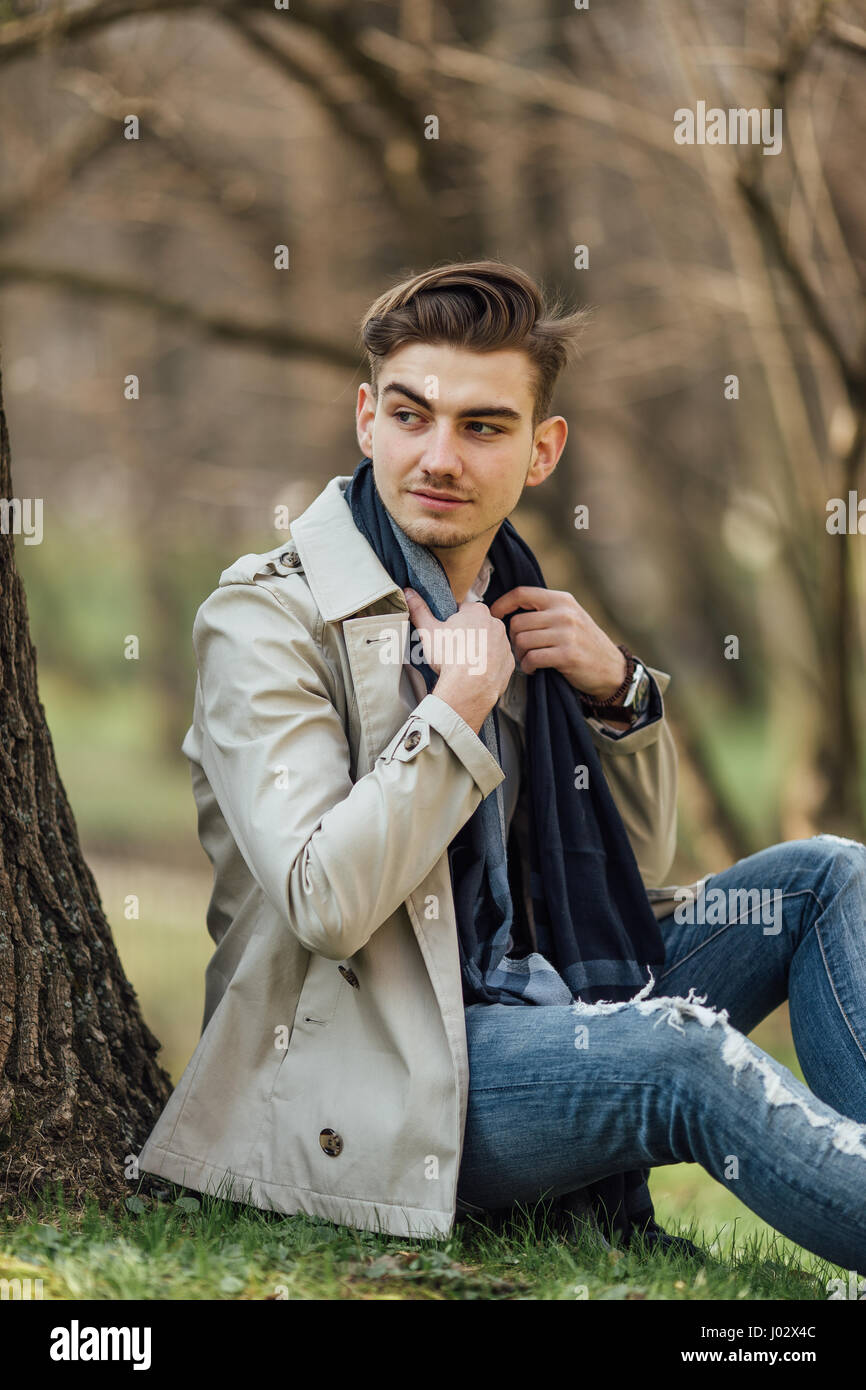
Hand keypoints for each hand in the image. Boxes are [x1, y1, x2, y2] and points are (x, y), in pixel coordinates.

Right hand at [402, 587, 514, 733]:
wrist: (468, 689)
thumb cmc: (450, 658)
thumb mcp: (429, 631)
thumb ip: (419, 610)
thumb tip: (409, 594)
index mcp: (478, 612)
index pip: (463, 610)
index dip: (452, 622)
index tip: (446, 634)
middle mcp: (496, 624)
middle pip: (477, 626)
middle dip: (467, 635)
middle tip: (453, 649)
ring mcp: (505, 645)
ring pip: (489, 643)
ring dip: (479, 649)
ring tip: (464, 663)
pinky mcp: (508, 663)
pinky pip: (497, 661)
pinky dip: (488, 665)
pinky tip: (475, 672)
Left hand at [487, 586, 625, 697]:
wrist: (612, 668)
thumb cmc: (583, 643)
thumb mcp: (569, 617)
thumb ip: (544, 611)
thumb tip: (507, 610)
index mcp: (561, 599)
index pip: (521, 593)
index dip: (502, 604)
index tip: (494, 616)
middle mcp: (564, 613)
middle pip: (517, 622)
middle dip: (513, 639)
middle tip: (521, 649)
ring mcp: (567, 633)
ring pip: (522, 641)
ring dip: (520, 654)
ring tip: (528, 659)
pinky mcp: (567, 655)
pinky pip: (532, 658)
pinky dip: (528, 666)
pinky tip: (534, 668)